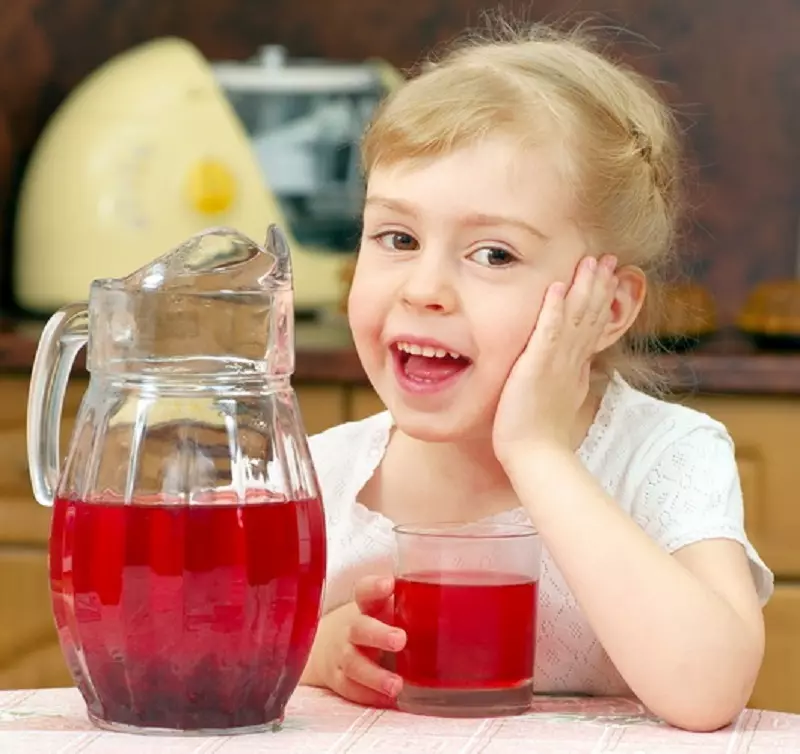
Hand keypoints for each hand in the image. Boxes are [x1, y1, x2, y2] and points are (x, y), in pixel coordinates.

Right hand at [305, 575, 405, 706]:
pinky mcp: (339, 678)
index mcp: (367, 607)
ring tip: (396, 685)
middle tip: (400, 640)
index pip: (365, 591)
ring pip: (353, 663)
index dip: (375, 587)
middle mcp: (352, 629)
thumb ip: (411, 607)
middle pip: (360, 628)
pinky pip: (350, 688)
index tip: (388, 584)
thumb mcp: (386, 610)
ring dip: (375, 675)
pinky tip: (387, 700)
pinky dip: (368, 695)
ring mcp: (343, 654)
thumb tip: (457, 608)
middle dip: (378, 634)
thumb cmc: (371, 624)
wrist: (330, 646)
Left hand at [493, 254, 617, 466]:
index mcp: (575, 367)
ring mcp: (557, 362)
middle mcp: (571, 361)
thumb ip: (568, 378)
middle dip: (600, 285)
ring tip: (592, 261)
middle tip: (609, 258)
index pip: (592, 325)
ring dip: (584, 288)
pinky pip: (548, 333)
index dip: (601, 300)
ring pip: (576, 318)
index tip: (609, 276)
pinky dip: (554, 310)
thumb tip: (578, 369)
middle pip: (590, 315)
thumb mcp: (561, 398)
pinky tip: (558, 287)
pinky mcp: (538, 367)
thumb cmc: (541, 434)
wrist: (535, 455)